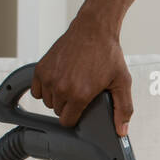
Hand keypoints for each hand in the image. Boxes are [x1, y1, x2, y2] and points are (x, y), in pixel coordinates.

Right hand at [31, 11, 133, 134]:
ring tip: (70, 85)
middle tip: (80, 93)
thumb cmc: (108, 54)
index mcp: (79, 94)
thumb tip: (122, 131)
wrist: (93, 29)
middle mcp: (61, 87)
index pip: (67, 121)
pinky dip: (44, 88)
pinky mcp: (41, 68)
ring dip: (56, 97)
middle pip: (58, 111)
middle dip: (68, 106)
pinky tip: (57, 82)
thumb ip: (123, 109)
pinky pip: (36, 90)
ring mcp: (49, 77)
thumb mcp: (122, 82)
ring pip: (47, 101)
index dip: (75, 118)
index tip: (81, 110)